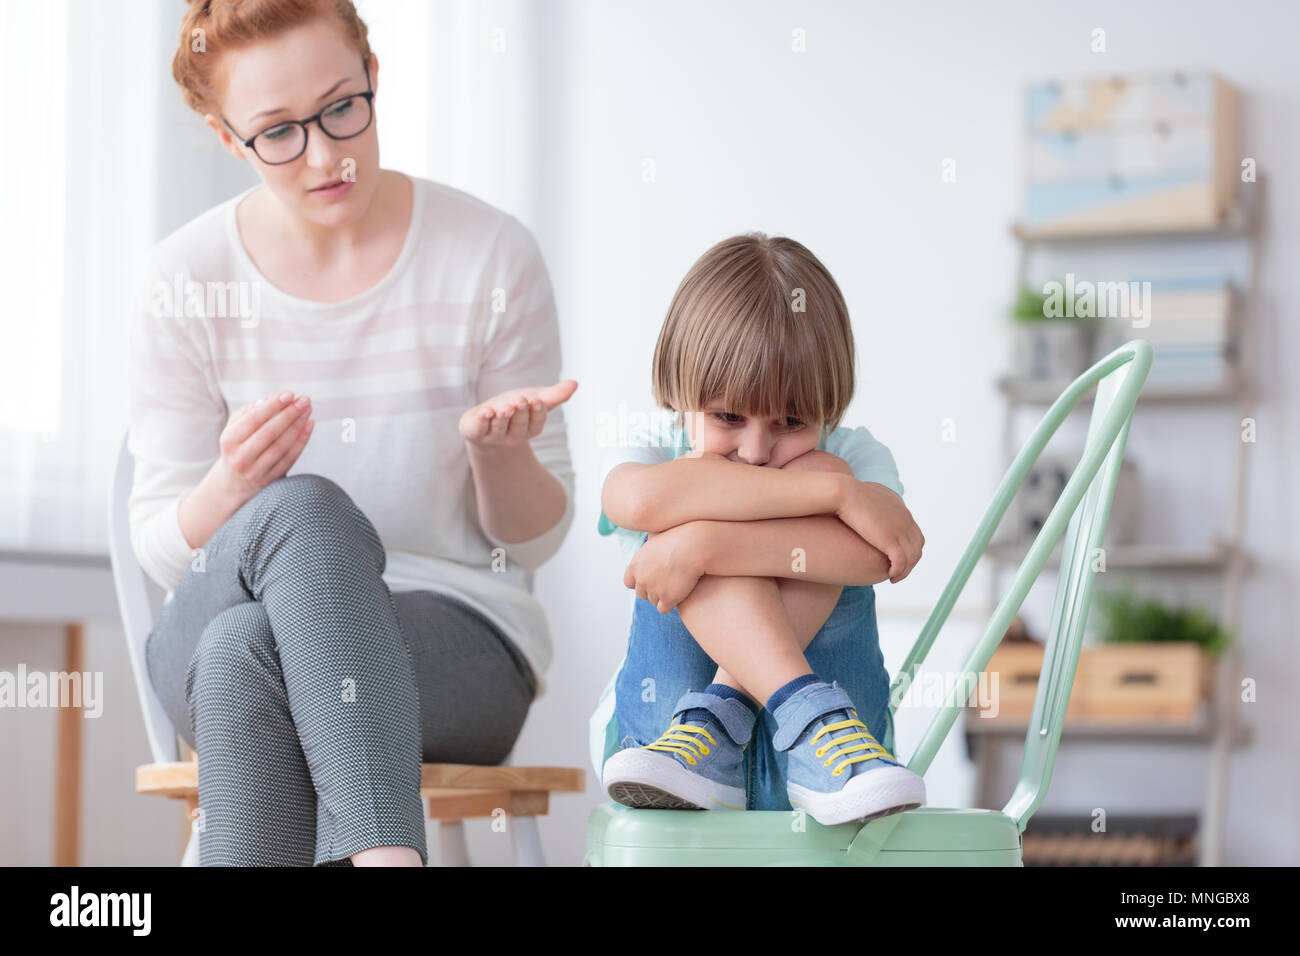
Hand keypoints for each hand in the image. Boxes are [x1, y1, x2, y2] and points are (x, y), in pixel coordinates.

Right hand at [216, 390, 313, 501]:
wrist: (235, 482)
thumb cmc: (238, 446)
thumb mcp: (234, 429)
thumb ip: (248, 412)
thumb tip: (269, 400)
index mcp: (229, 441)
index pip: (253, 420)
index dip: (273, 406)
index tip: (289, 394)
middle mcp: (241, 458)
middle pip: (269, 433)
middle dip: (289, 414)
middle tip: (304, 399)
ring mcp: (256, 471)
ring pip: (281, 446)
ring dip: (298, 426)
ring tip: (308, 410)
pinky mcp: (271, 480)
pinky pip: (290, 458)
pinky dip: (302, 441)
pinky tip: (309, 425)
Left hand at [459, 379, 577, 448]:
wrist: (487, 418)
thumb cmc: (514, 407)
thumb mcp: (534, 397)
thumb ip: (554, 394)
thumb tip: (575, 384)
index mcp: (530, 428)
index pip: (536, 423)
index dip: (537, 413)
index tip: (537, 401)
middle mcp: (514, 435)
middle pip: (519, 426)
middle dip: (520, 414)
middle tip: (521, 401)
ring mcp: (494, 436)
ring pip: (500, 428)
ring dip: (502, 418)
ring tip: (504, 409)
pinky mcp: (476, 432)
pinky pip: (479, 429)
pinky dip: (482, 421)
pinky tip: (485, 412)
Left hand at [624, 522, 705, 613]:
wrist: (694, 547)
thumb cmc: (678, 538)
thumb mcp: (655, 537)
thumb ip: (647, 545)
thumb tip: (644, 536)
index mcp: (635, 565)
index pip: (629, 582)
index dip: (640, 582)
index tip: (651, 579)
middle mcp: (641, 579)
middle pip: (642, 594)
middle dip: (652, 590)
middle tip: (667, 582)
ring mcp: (653, 590)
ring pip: (654, 601)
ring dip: (663, 596)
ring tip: (676, 584)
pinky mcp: (667, 598)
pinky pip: (664, 608)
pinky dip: (671, 603)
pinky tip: (680, 593)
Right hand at [834, 479, 923, 582]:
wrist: (843, 492)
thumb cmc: (845, 493)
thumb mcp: (864, 496)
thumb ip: (870, 503)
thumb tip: (862, 508)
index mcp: (900, 509)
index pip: (915, 533)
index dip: (909, 548)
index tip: (898, 558)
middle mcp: (905, 518)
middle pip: (917, 545)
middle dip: (910, 561)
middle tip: (898, 571)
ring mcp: (899, 529)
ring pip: (912, 556)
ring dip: (906, 570)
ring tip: (894, 578)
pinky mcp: (890, 539)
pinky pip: (902, 562)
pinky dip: (899, 571)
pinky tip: (890, 576)